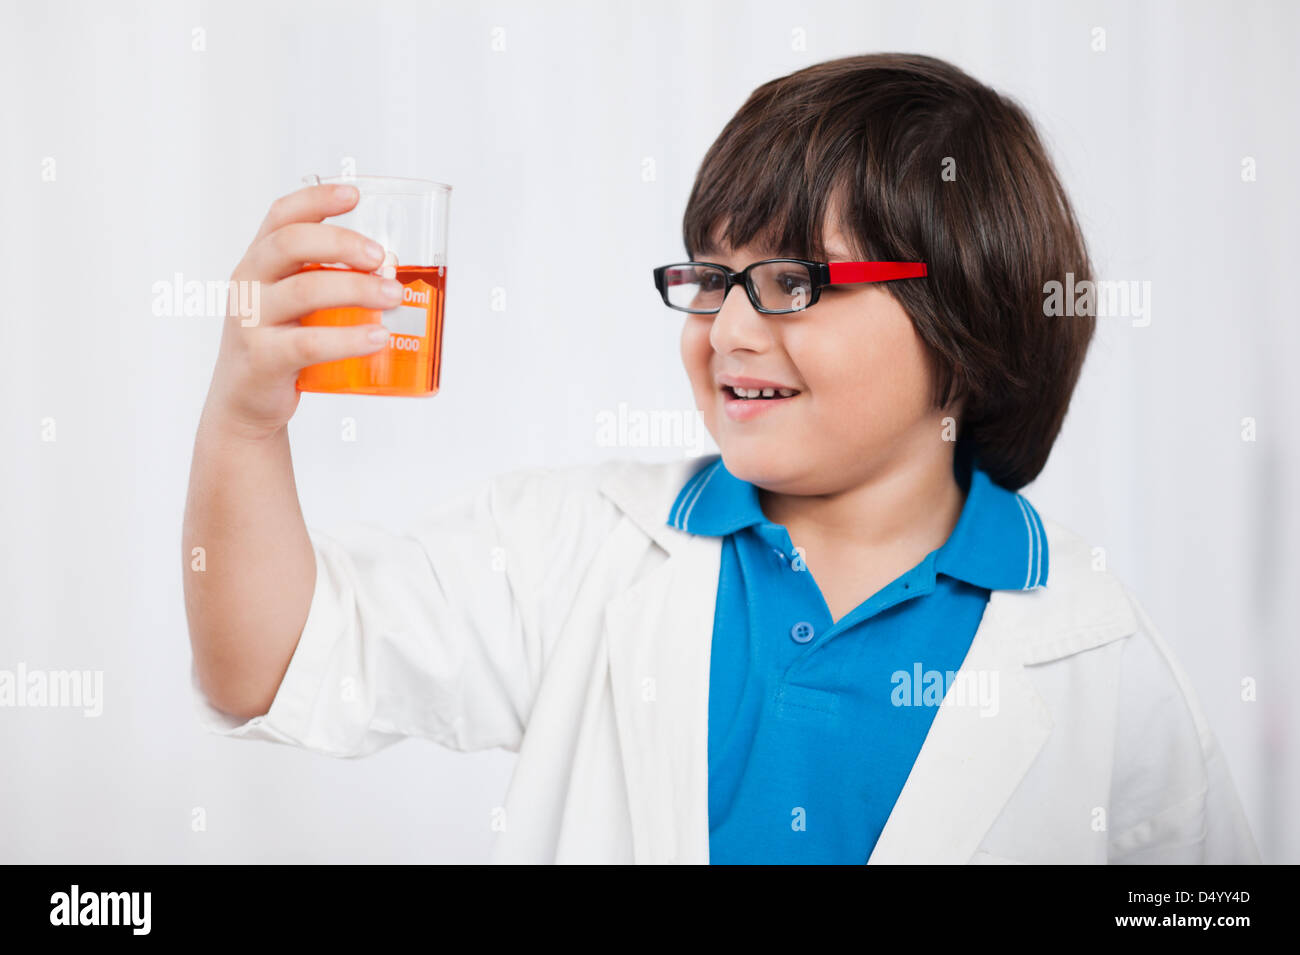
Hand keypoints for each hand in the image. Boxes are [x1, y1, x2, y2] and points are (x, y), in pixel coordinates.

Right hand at [203, 182, 403, 438]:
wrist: (246, 404)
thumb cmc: (282, 347)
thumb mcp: (294, 305)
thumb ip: (327, 281)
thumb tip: (396, 267)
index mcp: (259, 263)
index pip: (280, 216)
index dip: (316, 199)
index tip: (354, 194)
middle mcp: (249, 284)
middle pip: (291, 244)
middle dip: (343, 243)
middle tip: (382, 257)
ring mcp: (251, 321)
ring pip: (305, 291)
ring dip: (356, 289)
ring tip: (393, 296)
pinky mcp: (263, 360)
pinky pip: (308, 343)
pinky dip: (348, 340)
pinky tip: (377, 339)